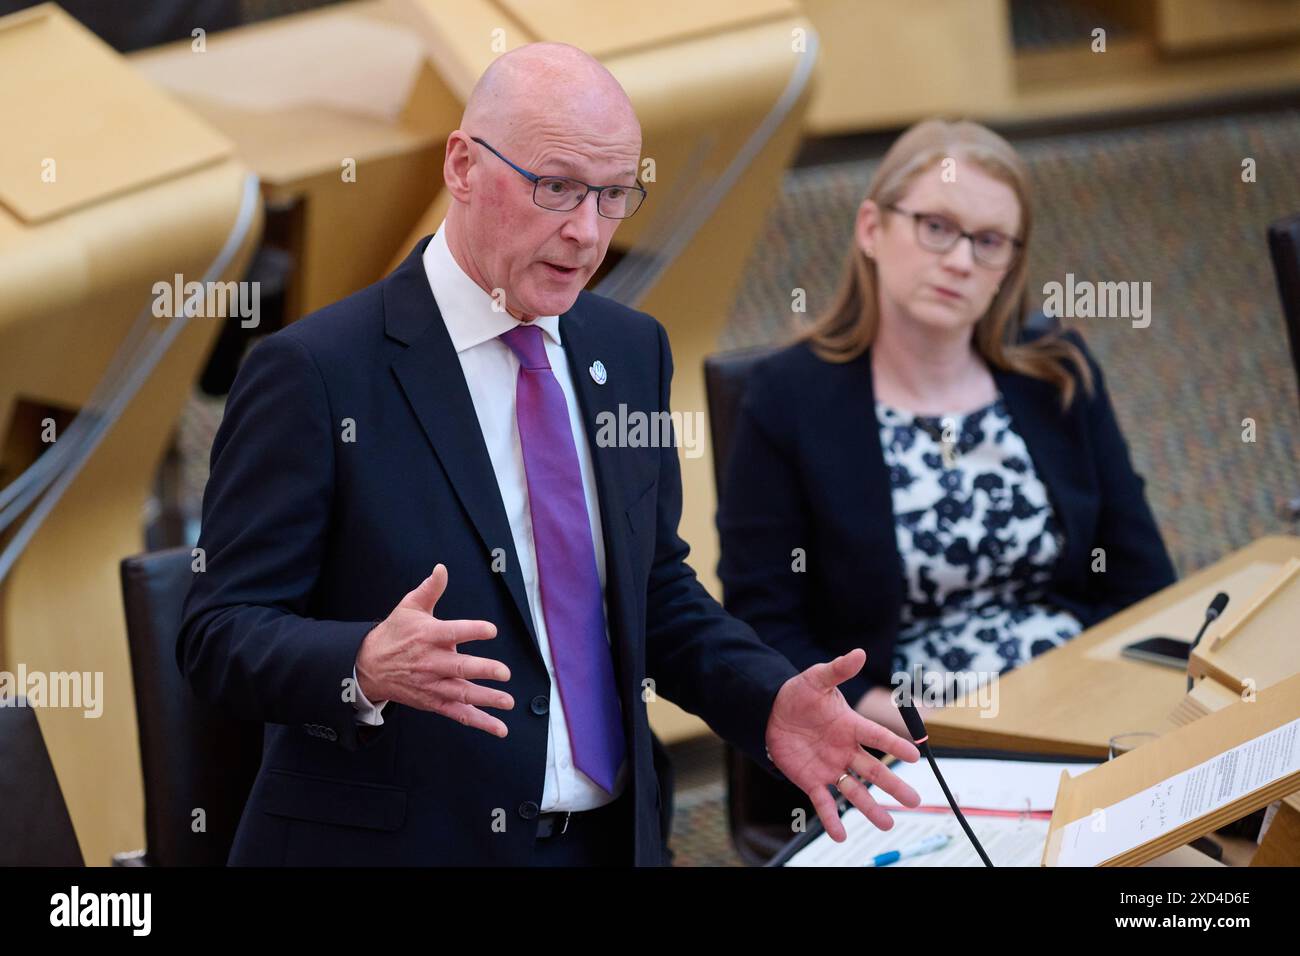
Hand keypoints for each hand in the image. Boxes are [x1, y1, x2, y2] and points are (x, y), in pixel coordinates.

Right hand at [356, 564, 513, 735]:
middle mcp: (431, 662)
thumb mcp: (408, 607)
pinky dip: (479, 722)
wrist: (368, 667)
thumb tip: (442, 568)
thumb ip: (430, 589)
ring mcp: (433, 685)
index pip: (452, 632)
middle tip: (504, 673)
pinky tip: (499, 728)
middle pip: (459, 668)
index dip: (472, 631)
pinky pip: (458, 713)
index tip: (491, 630)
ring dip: (486, 700)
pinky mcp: (434, 702)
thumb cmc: (394, 634)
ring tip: (508, 702)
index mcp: (428, 636)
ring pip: (462, 694)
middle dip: (482, 670)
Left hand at [765, 649, 920, 840]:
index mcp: (850, 725)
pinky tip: (840, 835)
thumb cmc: (798, 694)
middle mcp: (845, 750)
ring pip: (854, 791)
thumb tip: (858, 652)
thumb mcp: (816, 679)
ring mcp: (829, 767)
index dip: (896, 745)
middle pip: (873, 770)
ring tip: (887, 824)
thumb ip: (837, 669)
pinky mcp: (810, 780)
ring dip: (870, 807)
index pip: (877, 737)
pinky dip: (831, 819)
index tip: (916, 755)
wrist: (770, 711)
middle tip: (915, 801)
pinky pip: (823, 802)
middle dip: (893, 786)